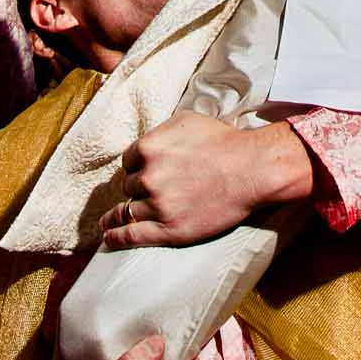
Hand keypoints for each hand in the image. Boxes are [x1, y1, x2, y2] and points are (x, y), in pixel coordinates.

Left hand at [100, 115, 311, 247]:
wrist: (252, 169)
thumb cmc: (223, 142)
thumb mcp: (185, 122)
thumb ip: (159, 132)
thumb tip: (146, 144)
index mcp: (148, 148)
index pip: (128, 161)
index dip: (136, 167)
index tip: (142, 172)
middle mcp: (148, 177)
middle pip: (130, 186)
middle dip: (139, 186)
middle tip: (154, 189)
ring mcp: (158, 205)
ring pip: (129, 210)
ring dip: (123, 212)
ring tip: (110, 220)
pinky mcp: (169, 230)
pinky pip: (132, 234)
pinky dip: (116, 236)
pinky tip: (108, 237)